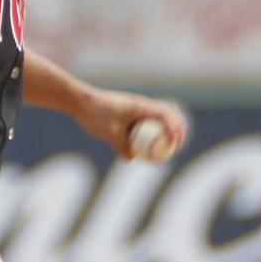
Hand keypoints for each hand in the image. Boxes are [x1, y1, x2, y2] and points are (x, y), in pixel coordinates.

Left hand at [74, 89, 188, 160]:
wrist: (81, 102)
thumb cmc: (96, 114)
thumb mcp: (109, 133)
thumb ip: (122, 146)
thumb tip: (131, 159)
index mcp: (140, 106)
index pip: (165, 115)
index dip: (175, 129)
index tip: (176, 144)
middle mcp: (141, 104)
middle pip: (168, 113)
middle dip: (178, 127)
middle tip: (179, 144)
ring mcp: (136, 106)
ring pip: (160, 114)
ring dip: (168, 126)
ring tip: (171, 142)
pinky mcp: (130, 110)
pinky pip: (148, 119)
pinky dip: (154, 128)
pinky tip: (152, 141)